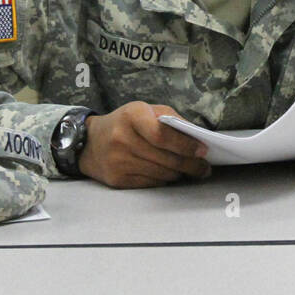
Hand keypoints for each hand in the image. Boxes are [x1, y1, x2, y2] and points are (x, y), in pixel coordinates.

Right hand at [78, 102, 211, 188]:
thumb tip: (198, 137)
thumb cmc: (127, 124)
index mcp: (132, 116)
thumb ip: (172, 120)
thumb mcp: (147, 111)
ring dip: (179, 173)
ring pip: (161, 173)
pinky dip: (164, 180)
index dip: (185, 145)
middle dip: (190, 165)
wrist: (90, 142)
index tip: (203, 151)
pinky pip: (151, 183)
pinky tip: (169, 174)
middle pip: (166, 158)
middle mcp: (122, 138)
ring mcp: (117, 161)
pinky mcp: (117, 179)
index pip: (163, 135)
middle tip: (204, 168)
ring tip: (189, 170)